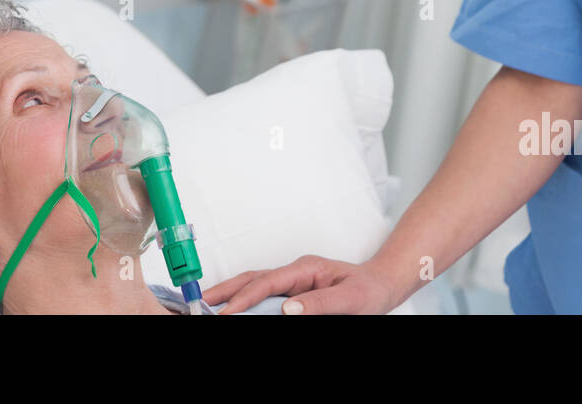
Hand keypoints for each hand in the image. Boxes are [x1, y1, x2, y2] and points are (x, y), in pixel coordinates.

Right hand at [202, 254, 396, 314]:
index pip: (268, 282)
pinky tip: (236, 311)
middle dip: (225, 291)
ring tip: (209, 308)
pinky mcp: (292, 293)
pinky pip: (264, 297)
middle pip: (252, 279)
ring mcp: (292, 282)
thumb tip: (287, 309)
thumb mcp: (351, 300)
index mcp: (306, 268)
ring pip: (254, 286)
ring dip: (231, 296)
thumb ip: (320, 304)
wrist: (381, 286)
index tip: (227, 313)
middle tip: (200, 304)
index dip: (245, 298)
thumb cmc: (368, 291)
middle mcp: (295, 273)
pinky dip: (246, 303)